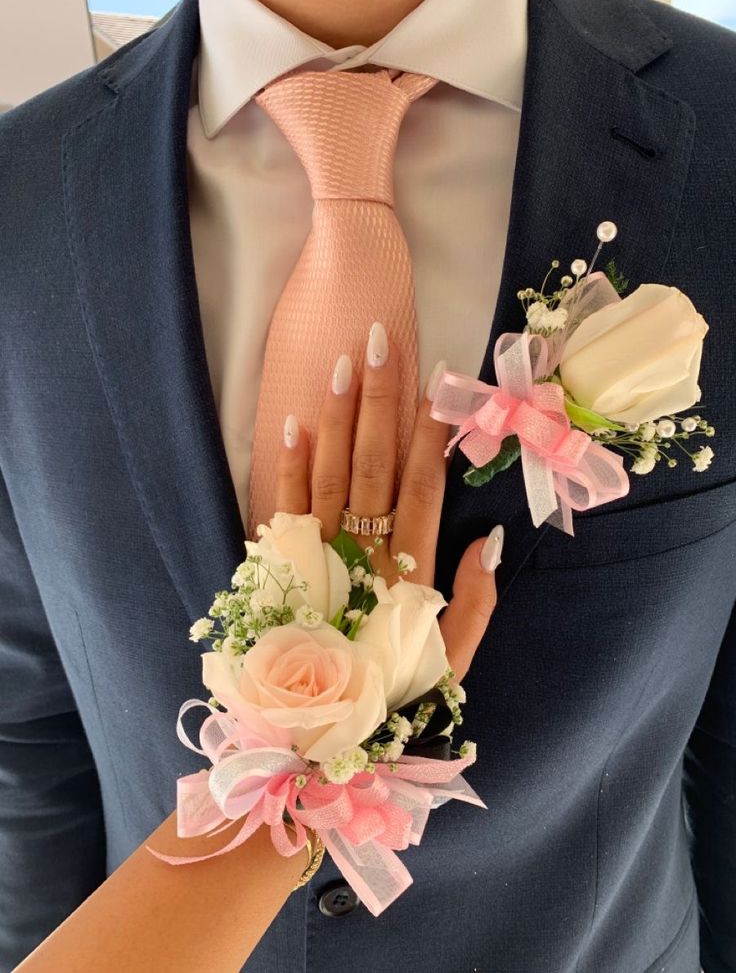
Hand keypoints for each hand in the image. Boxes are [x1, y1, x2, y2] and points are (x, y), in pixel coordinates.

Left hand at [274, 322, 502, 682]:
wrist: (309, 735)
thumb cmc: (388, 696)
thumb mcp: (449, 665)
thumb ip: (475, 605)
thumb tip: (491, 540)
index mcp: (407, 575)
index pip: (423, 488)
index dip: (430, 435)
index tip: (439, 384)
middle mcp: (361, 555)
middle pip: (374, 465)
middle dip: (379, 402)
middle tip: (382, 340)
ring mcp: (316, 556)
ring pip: (330, 474)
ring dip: (337, 417)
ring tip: (344, 362)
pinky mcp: (280, 565)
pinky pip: (283, 506)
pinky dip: (287, 464)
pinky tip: (294, 421)